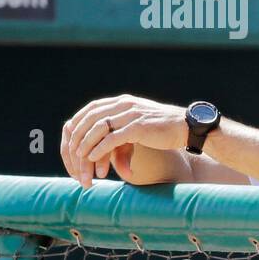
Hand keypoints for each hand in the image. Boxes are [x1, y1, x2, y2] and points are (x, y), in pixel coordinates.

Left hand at [60, 95, 188, 187]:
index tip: (71, 135)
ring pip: (98, 128)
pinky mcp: (138, 128)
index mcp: (124, 101)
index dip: (79, 121)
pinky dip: (99, 149)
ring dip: (86, 144)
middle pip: (91, 118)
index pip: (92, 108)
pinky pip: (112, 138)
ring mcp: (132, 115)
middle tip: (71, 150)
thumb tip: (108, 138)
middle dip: (78, 135)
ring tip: (80, 157)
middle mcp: (125, 105)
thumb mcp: (140, 122)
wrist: (187, 127)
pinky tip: (93, 157)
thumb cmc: (164, 129)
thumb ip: (123, 126)